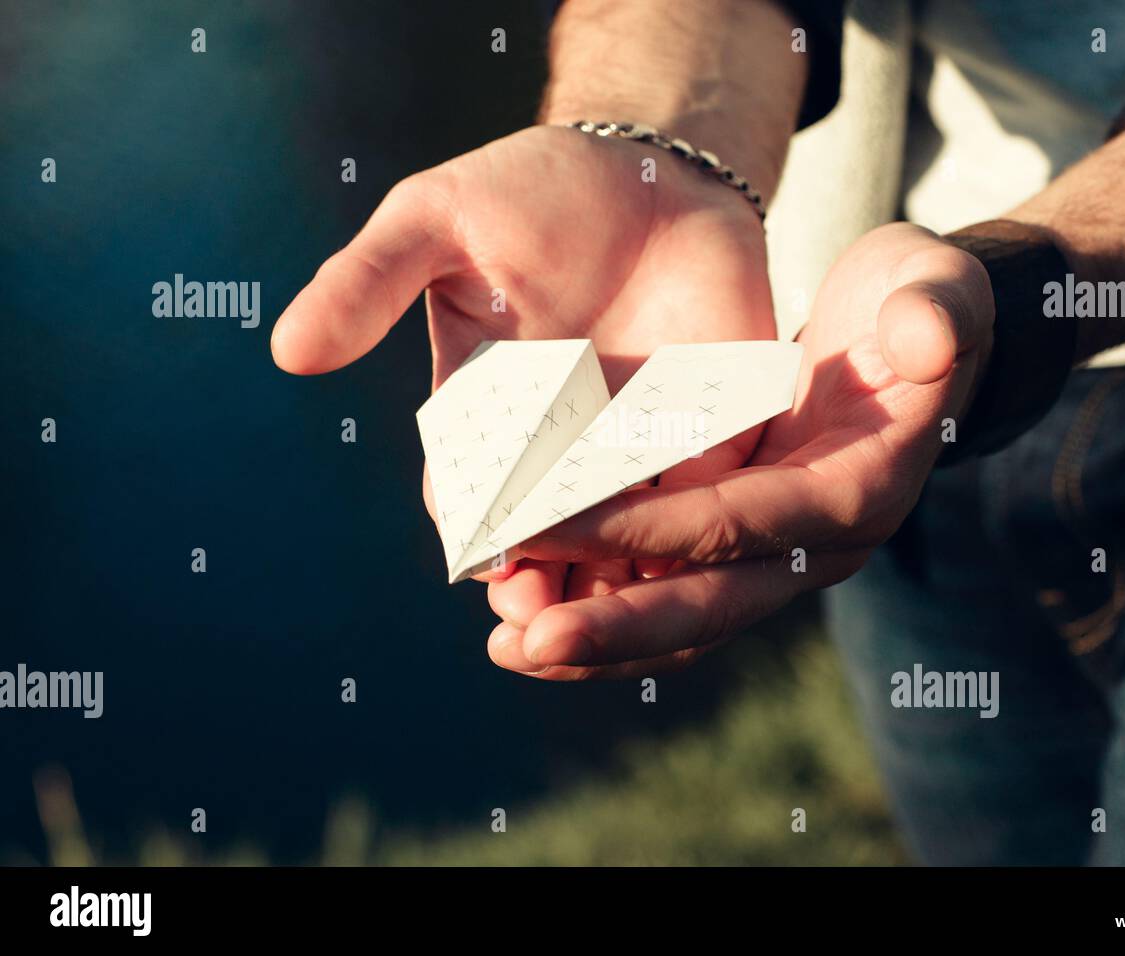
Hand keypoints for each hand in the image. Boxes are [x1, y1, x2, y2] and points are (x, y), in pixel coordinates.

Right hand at [270, 124, 777, 577]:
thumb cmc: (532, 192)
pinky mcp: (710, 432)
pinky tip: (694, 565)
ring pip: (625, 536)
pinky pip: (703, 497)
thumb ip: (370, 282)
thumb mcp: (436, 221)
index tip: (485, 560)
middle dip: (543, 578)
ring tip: (613, 615)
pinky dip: (696, 534)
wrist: (654, 170)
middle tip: (539, 618)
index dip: (476, 529)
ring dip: (614, 581)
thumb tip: (289, 351)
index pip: (473, 490)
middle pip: (548, 534)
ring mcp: (636, 445)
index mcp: (488, 415)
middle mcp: (560, 446)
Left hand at [484, 222, 995, 678]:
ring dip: (601, 637)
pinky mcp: (742, 537)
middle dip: (613, 628)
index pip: (738, 521)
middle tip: (522, 645)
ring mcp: (776, 549)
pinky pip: (673, 585)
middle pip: (707, 601)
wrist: (911, 334)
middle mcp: (814, 542)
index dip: (648, 532)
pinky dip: (611, 600)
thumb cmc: (920, 303)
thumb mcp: (938, 288)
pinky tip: (538, 602)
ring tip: (508, 646)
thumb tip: (927, 336)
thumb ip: (937, 309)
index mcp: (854, 492)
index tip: (552, 530)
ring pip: (685, 615)